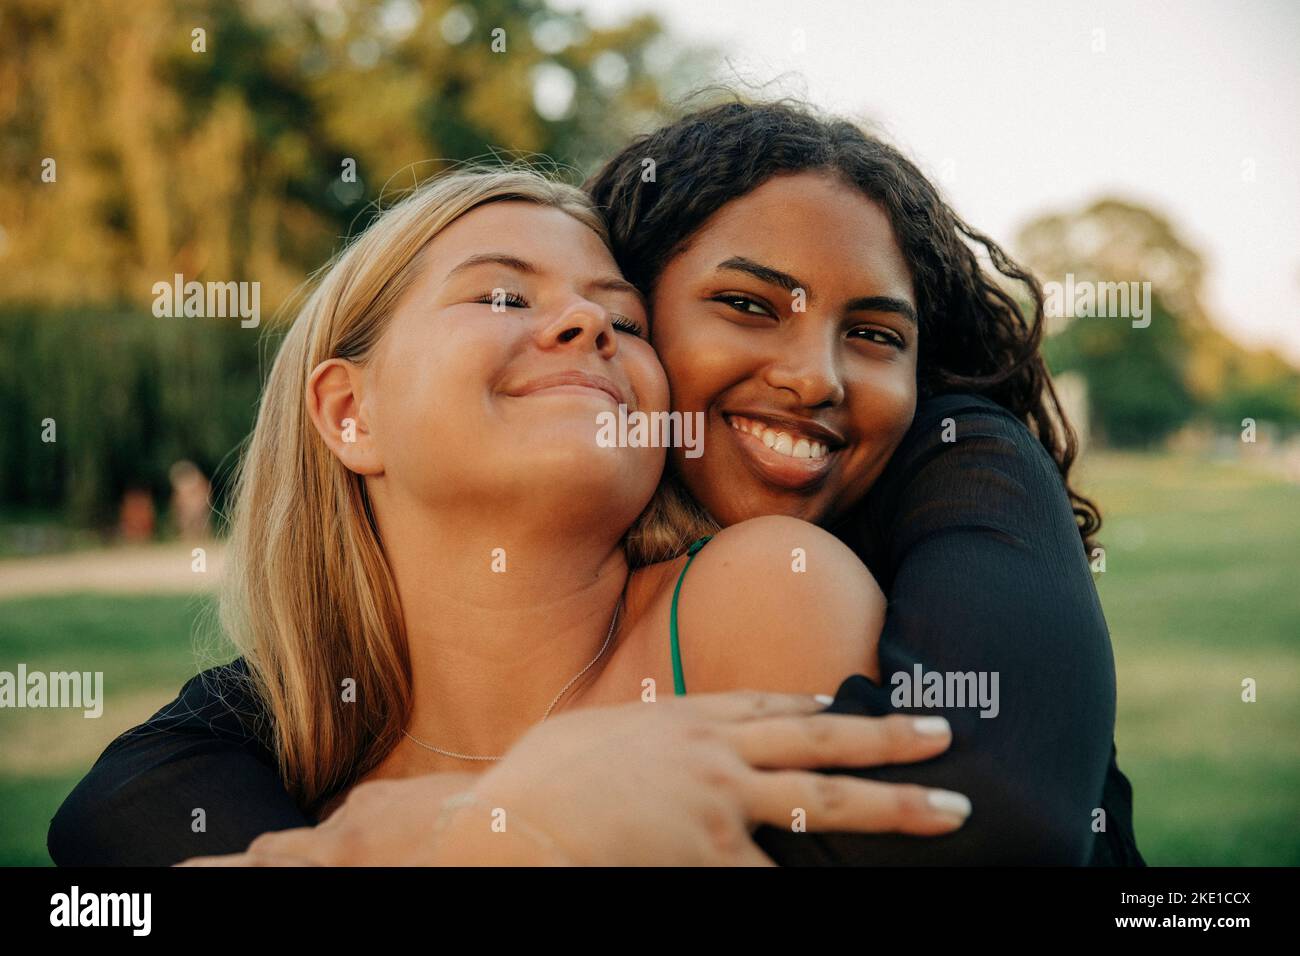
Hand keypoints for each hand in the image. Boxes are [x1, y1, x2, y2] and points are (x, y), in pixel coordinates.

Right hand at [178, 691, 967, 865]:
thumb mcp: (595, 734)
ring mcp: (720, 807)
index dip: (827, 705)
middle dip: (890, 743)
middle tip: (947, 744)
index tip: (871, 699)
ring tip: (949, 814)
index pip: (773, 707)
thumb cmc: (536, 784)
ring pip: (824, 809)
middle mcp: (715, 754)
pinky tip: (851, 877)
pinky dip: (807, 875)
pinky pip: (775, 874)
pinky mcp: (713, 859)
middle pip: (822, 747)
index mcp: (685, 717)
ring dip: (889, 811)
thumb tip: (658, 741)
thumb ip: (644, 733)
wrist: (504, 827)